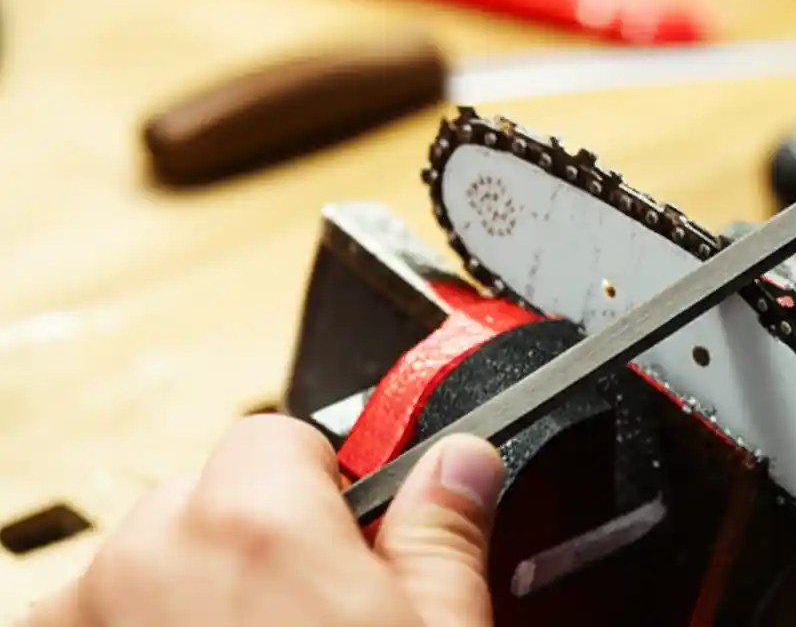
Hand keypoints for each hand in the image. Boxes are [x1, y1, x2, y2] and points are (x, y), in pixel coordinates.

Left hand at [21, 414, 503, 625]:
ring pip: (143, 566)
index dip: (322, 493)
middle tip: (305, 625)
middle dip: (253, 547)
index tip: (341, 543)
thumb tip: (462, 463)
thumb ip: (442, 533)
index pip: (278, 440)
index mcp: (256, 522)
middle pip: (205, 502)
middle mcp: (148, 555)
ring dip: (185, 598)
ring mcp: (82, 618)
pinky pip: (93, 621)